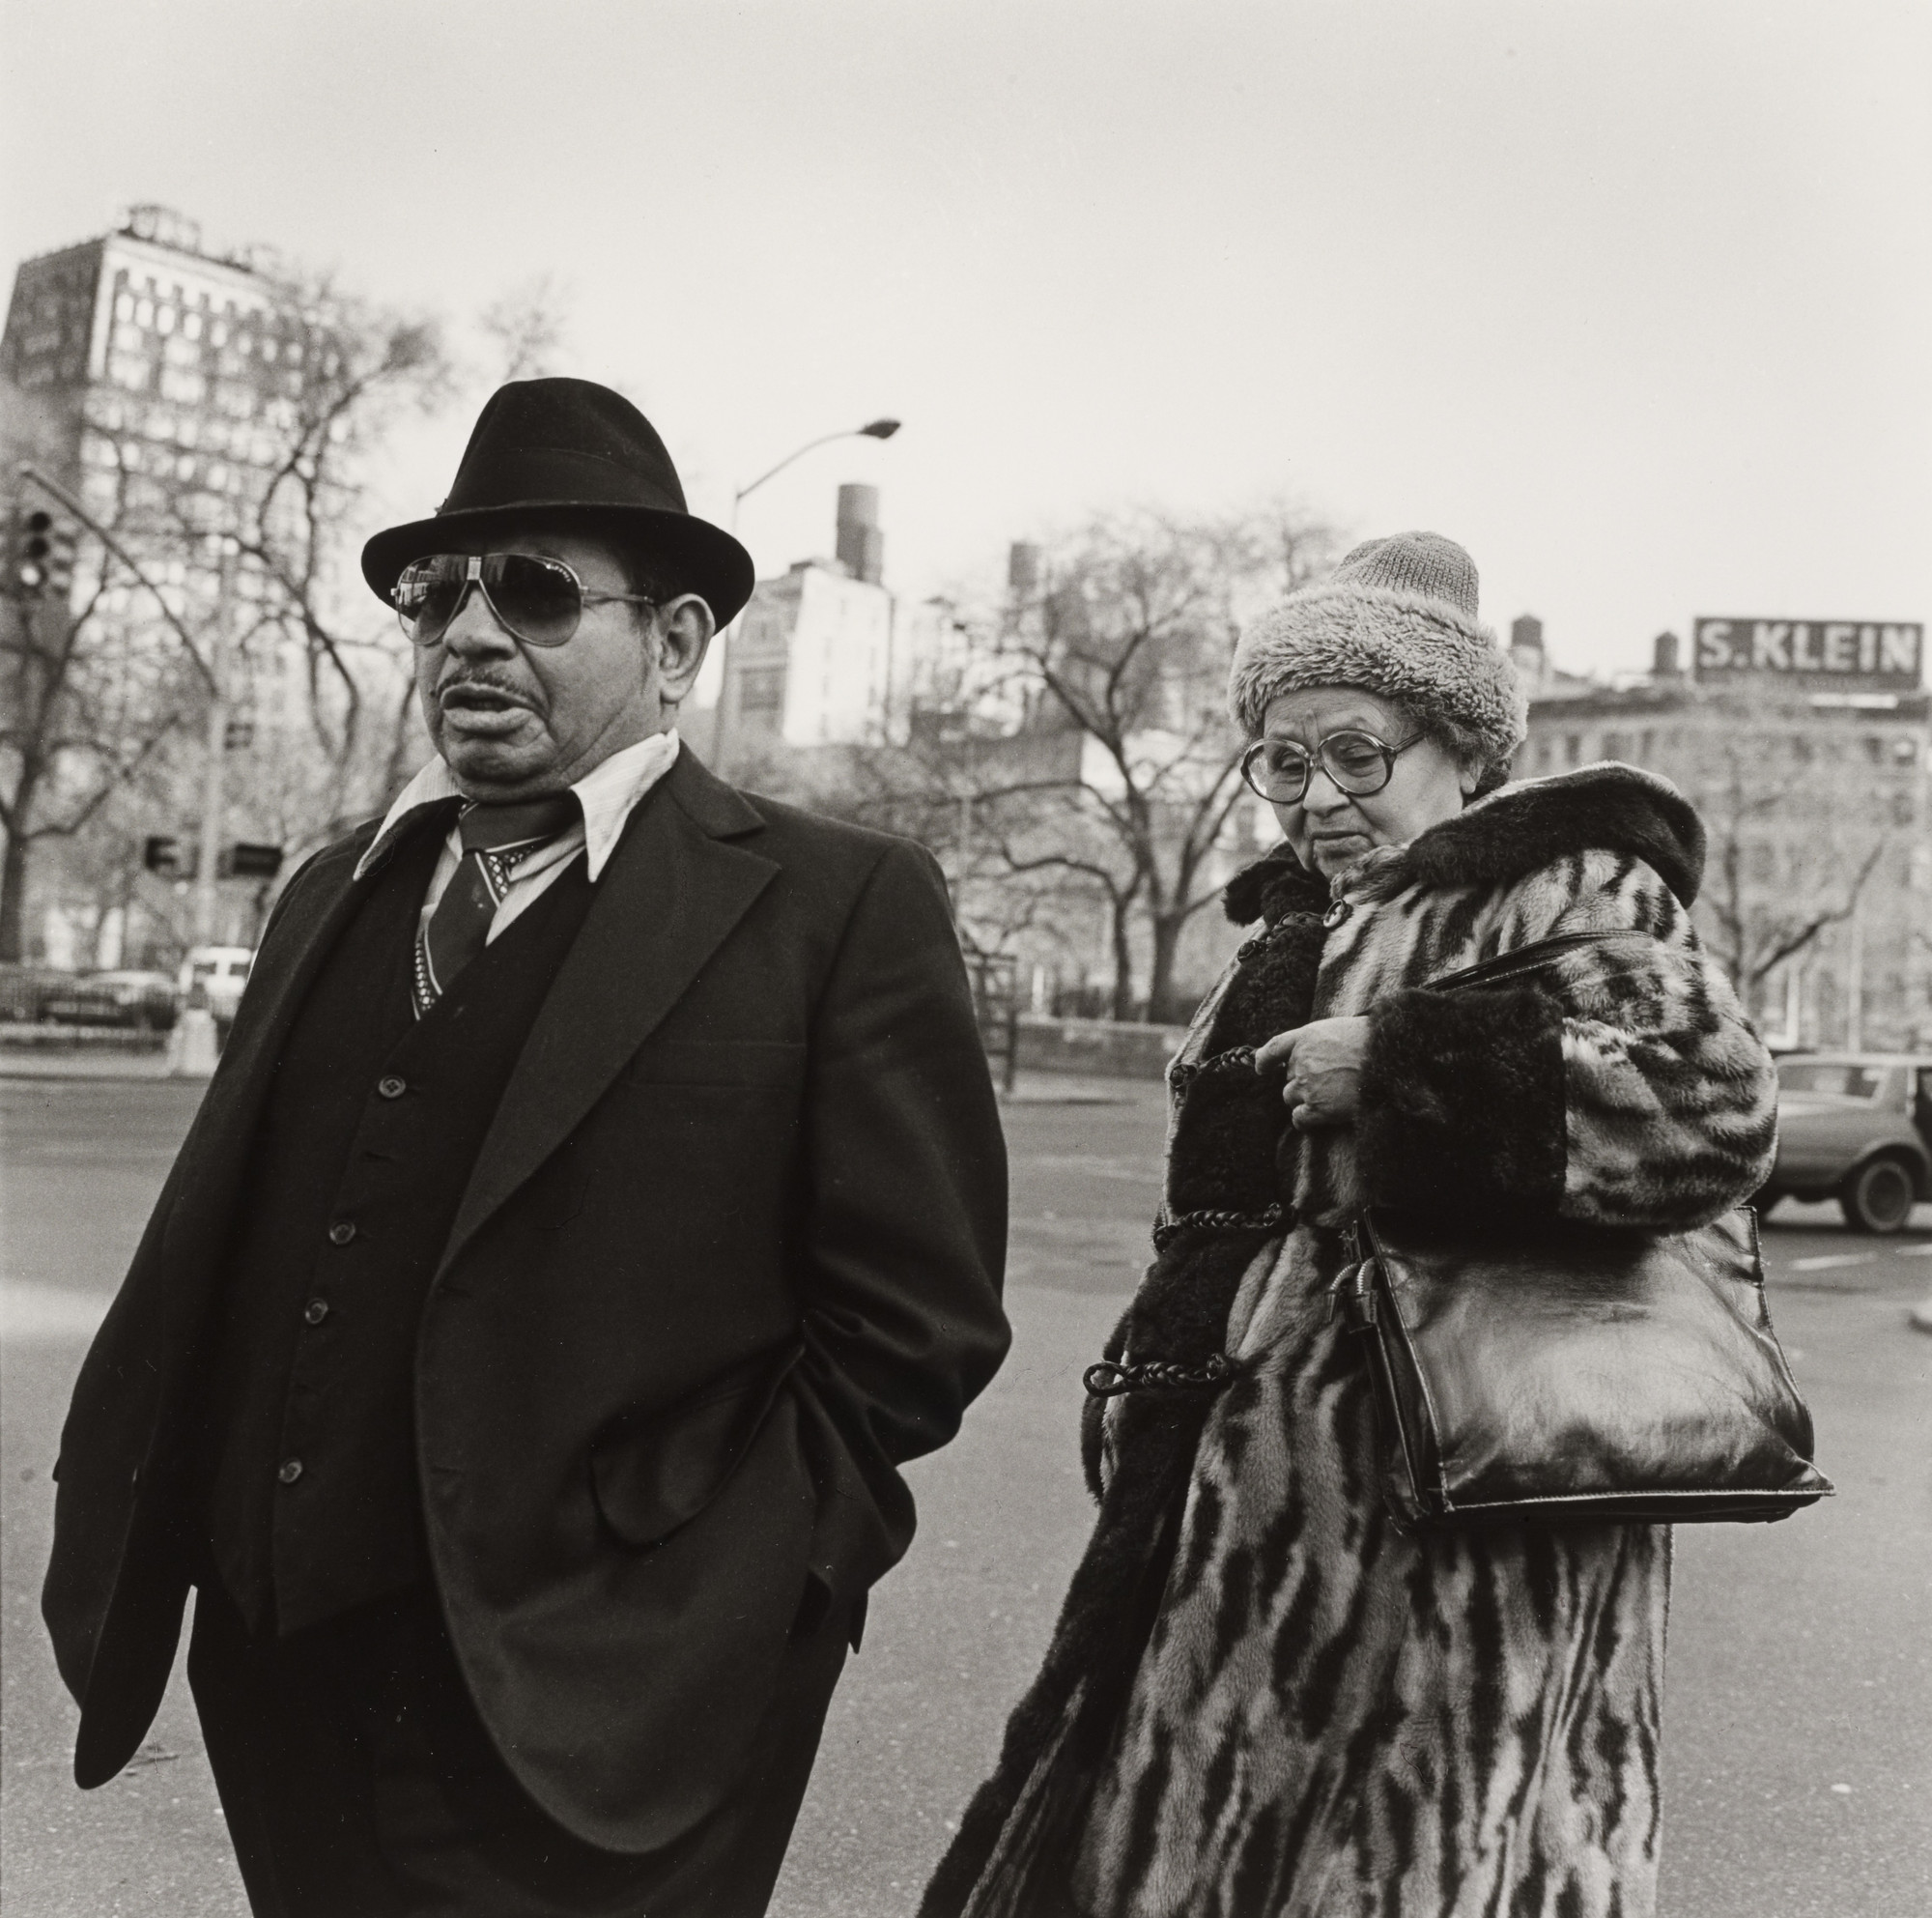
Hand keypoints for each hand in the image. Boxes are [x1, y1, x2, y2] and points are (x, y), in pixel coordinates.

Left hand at [1254, 1016, 1370, 1130]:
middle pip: (1287, 1078)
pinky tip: (1312, 1120)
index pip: (1274, 1048)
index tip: (1261, 1068)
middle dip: (1301, 1081)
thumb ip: (1316, 1041)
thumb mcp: (1338, 1029)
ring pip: (1291, 1097)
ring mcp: (1308, 1084)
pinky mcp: (1318, 1107)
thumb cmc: (1370, 1043)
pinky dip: (1303, 1120)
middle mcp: (1301, 1061)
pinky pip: (1298, 1118)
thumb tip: (1309, 1054)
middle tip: (1327, 1081)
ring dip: (1304, 1099)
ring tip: (1329, 1096)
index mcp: (1306, 1037)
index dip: (1263, 1059)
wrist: (1388, 1060)